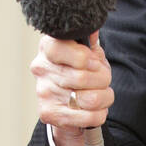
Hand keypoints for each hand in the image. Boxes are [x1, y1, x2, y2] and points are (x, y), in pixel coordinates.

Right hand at [30, 31, 113, 145]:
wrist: (69, 102)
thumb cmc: (80, 71)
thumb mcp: (89, 52)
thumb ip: (90, 42)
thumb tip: (92, 28)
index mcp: (49, 47)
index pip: (65, 49)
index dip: (87, 58)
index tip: (94, 62)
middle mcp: (41, 68)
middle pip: (83, 77)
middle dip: (103, 79)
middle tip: (102, 79)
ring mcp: (43, 92)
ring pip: (90, 98)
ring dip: (104, 97)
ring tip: (100, 94)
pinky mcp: (48, 114)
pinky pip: (89, 117)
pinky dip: (99, 114)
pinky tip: (94, 109)